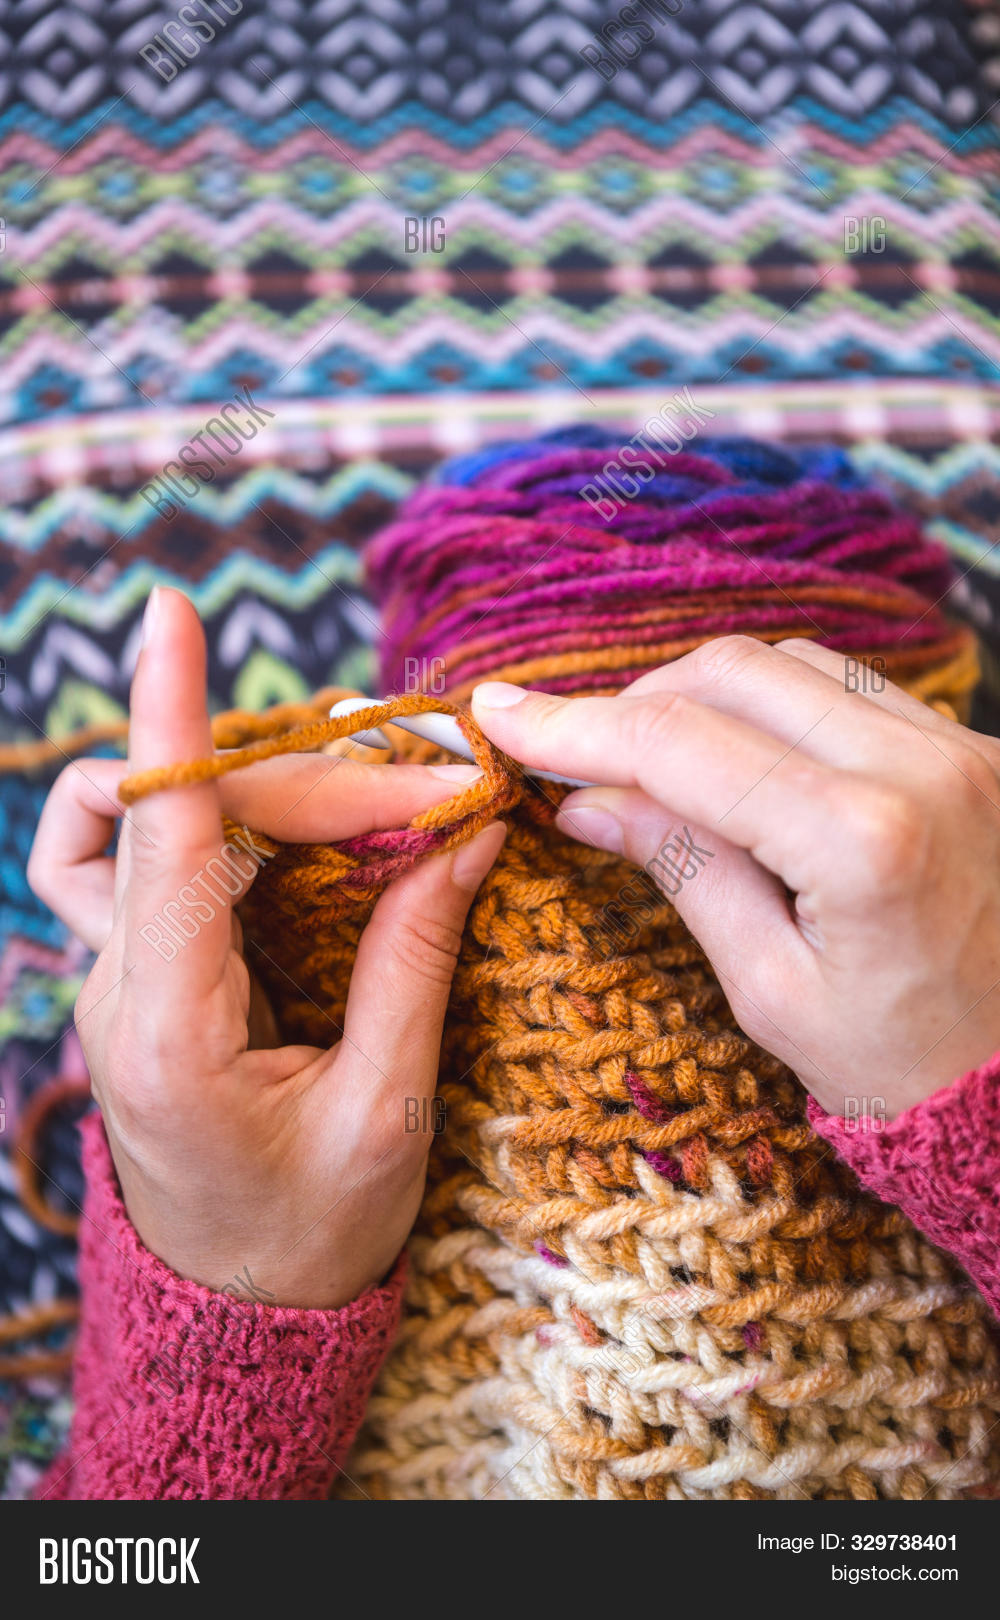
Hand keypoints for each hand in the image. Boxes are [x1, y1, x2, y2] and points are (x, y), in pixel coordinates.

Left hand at [28, 587, 504, 1306]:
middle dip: (327, 787)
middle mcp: (121, 991)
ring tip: (369, 785)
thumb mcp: (385, 1111)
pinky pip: (152, 858)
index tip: (171, 616)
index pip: (159, 840)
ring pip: (160, 824)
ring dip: (264, 787)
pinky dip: (214, 814)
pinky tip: (282, 815)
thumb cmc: (313, 1234)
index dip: (171, 719)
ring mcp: (119, 977)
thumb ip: (414, 959)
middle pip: (198, 821)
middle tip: (448, 791)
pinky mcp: (141, 971)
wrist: (239, 1311)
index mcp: (169, 1035)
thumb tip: (466, 831)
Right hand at [472, 635, 999, 1120]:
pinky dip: (777, 706)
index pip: (683, 745)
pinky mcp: (976, 751)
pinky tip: (739, 757)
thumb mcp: (772, 991)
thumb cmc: (905, 1067)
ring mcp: (962, 749)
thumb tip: (588, 799)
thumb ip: (683, 869)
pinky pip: (854, 689)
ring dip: (706, 695)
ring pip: (795, 665)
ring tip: (651, 758)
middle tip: (573, 750)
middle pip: (736, 673)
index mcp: (863, 841)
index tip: (500, 713)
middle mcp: (924, 768)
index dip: (576, 726)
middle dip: (636, 701)